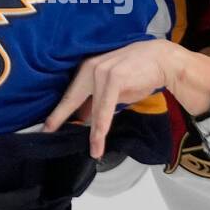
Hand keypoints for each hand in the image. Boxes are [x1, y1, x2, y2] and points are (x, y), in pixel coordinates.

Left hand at [44, 40, 209, 158]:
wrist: (161, 59)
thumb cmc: (138, 73)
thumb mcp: (113, 88)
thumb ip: (97, 99)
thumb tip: (83, 117)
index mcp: (87, 67)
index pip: (70, 92)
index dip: (59, 111)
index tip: (47, 125)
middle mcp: (90, 67)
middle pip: (71, 97)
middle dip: (59, 117)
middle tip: (47, 132)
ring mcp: (101, 71)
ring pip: (92, 108)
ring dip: (93, 132)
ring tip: (93, 149)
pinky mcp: (113, 77)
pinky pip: (105, 108)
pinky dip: (102, 126)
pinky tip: (99, 139)